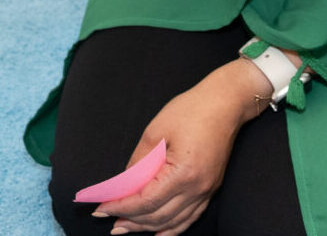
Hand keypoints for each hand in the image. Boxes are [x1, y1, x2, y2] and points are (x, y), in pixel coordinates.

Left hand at [93, 61, 266, 234]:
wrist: (225, 103)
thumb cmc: (191, 110)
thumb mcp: (156, 131)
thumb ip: (139, 161)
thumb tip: (124, 183)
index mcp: (183, 173)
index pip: (146, 201)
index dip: (121, 207)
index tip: (102, 208)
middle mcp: (197, 188)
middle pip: (159, 216)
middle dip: (132, 221)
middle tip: (109, 222)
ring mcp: (206, 191)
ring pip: (174, 221)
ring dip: (148, 227)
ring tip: (126, 228)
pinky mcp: (210, 189)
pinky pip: (190, 217)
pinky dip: (172, 228)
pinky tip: (158, 232)